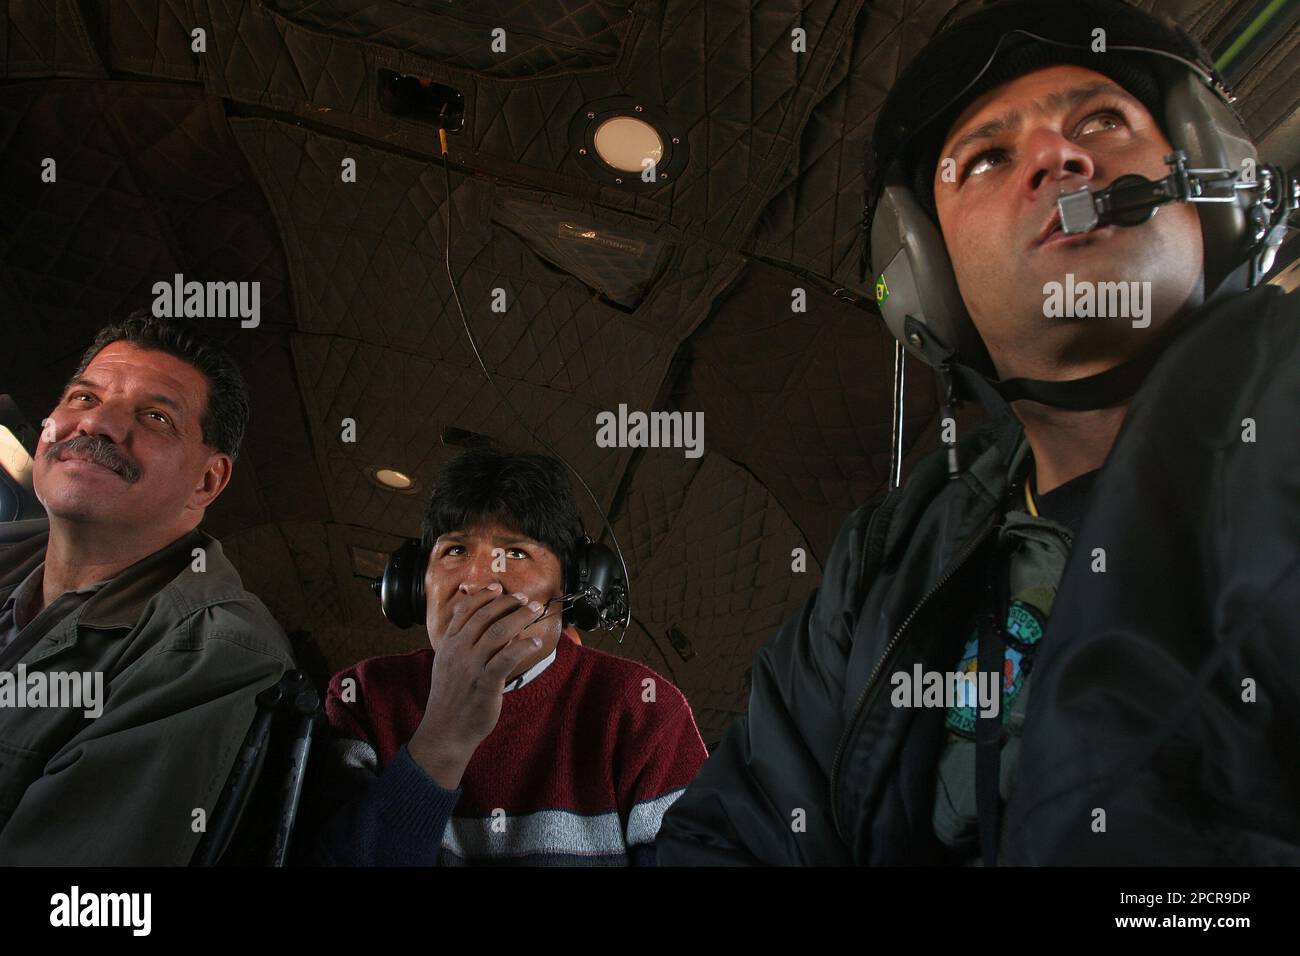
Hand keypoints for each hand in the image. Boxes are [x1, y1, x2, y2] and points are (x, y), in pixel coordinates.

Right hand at [407, 582, 544, 787]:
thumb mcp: (447, 664)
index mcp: (447, 644)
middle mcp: (457, 651)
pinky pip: (506, 659)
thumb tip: (480, 622)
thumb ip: (460, 642)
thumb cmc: (451, 697)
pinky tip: (536, 641)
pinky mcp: (485, 684)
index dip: (484, 595)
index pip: (465, 610)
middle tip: (525, 598)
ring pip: (498, 632)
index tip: (499, 587)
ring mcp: (471, 667)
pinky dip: (523, 646)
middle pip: (485, 616)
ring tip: (534, 611)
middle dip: (507, 603)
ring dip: (519, 617)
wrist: (446, 730)